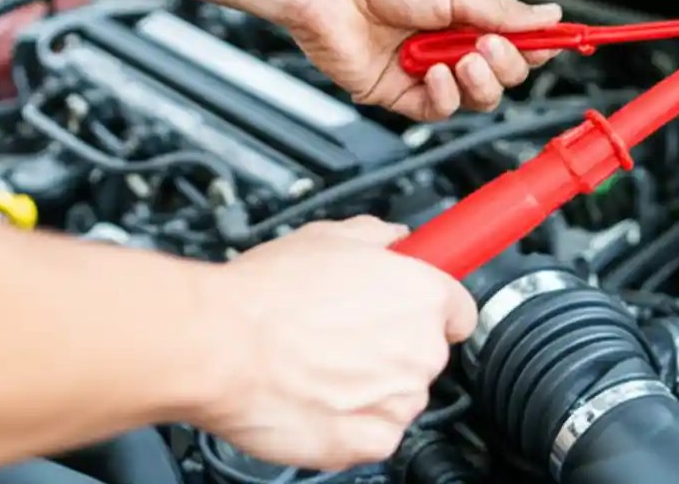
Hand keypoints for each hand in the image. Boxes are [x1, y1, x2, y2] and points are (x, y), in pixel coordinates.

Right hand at [194, 216, 476, 469]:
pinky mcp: (367, 443)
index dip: (429, 308)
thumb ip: (377, 236)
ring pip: (400, 396)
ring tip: (318, 364)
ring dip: (371, 387)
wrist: (219, 346)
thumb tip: (395, 238)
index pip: (458, 309)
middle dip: (391, 346)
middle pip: (426, 353)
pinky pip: (376, 435)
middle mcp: (420, 349)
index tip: (410, 309)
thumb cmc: (265, 295)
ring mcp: (397, 400)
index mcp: (422, 295)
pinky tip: (317, 397)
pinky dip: (352, 425)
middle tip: (342, 333)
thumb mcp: (329, 236)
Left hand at [281, 0, 562, 120]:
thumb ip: (502, 11)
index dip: (537, 46)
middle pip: (502, 75)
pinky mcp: (399, 93)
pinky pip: (438, 110)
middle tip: (491, 46)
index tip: (556, 45)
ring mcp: (425, 69)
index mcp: (464, 12)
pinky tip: (436, 73)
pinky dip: (445, 95)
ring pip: (476, 98)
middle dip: (506, 64)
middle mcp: (447, 42)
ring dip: (479, 81)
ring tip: (462, 58)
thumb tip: (548, 15)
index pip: (516, 39)